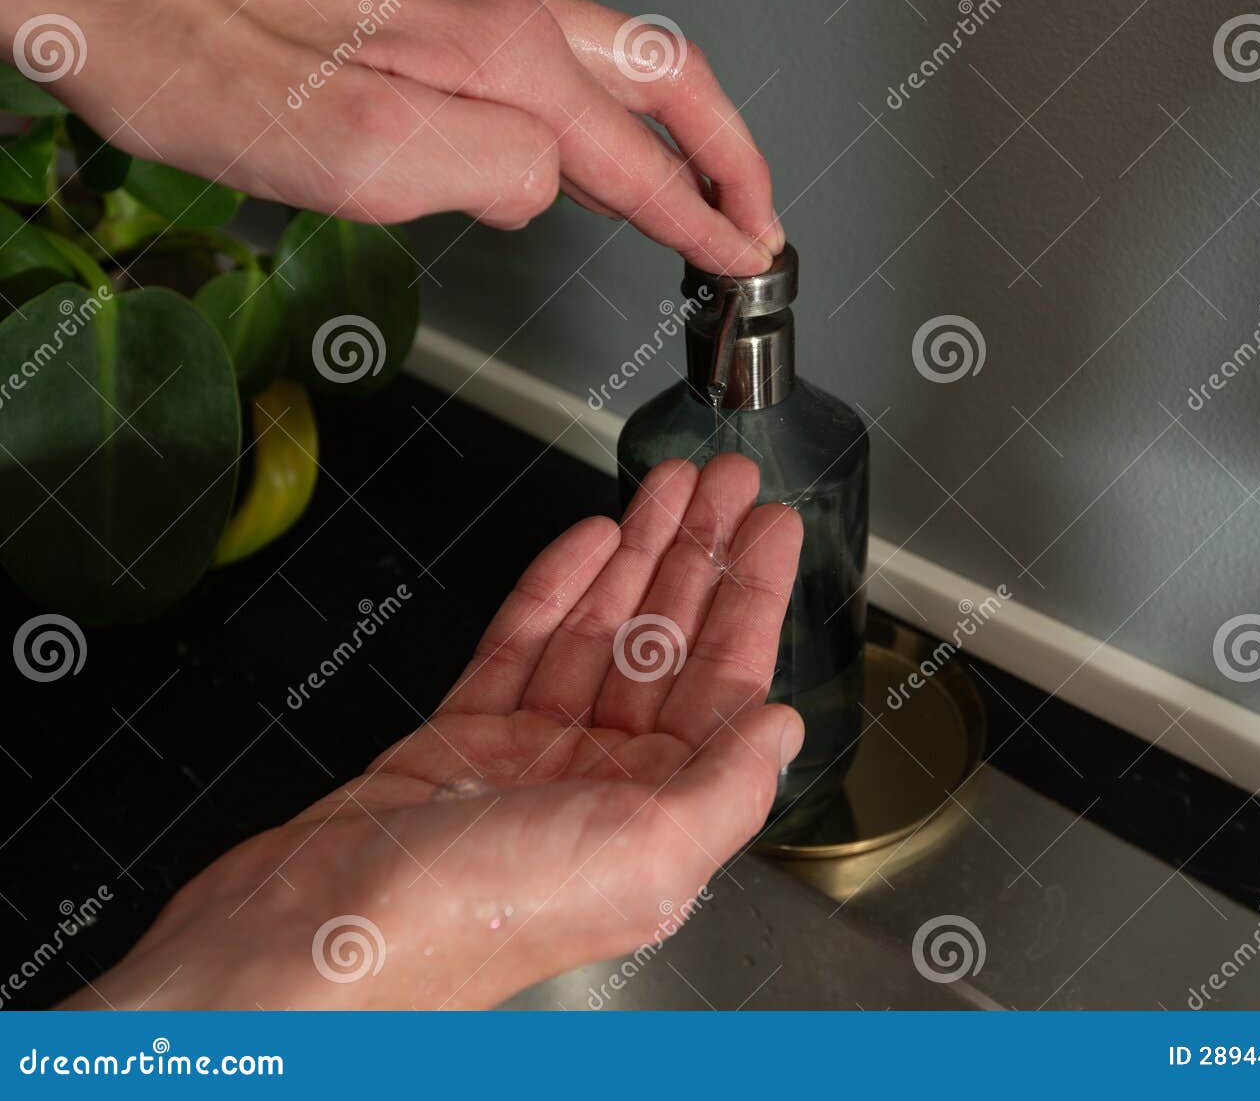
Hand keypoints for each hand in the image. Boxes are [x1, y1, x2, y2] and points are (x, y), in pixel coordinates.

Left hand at [0, 0, 780, 272]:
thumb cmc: (202, 60)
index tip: (744, 258)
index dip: (702, 219)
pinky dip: (611, 104)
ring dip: (679, 124)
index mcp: (500, 59)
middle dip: (731, 151)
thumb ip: (490, 174)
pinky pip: (560, 53)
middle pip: (666, 78)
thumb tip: (545, 186)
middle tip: (757, 210)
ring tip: (701, 185)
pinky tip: (590, 142)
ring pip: (619, 58)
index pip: (638, 158)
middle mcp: (500, 13)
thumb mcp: (359, 160)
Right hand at [69, 455, 802, 1008]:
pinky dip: (555, 590)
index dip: (752, 598)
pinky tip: (590, 541)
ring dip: (637, 555)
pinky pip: (521, 646)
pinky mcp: (461, 741)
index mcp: (659, 817)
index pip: (727, 684)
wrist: (315, 936)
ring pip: (599, 634)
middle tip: (726, 480)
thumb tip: (786, 727)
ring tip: (668, 483)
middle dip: (700, 557)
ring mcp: (530, 759)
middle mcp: (604, 788)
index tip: (772, 529)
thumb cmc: (476, 916)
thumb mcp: (646, 856)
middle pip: (669, 645)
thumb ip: (730, 787)